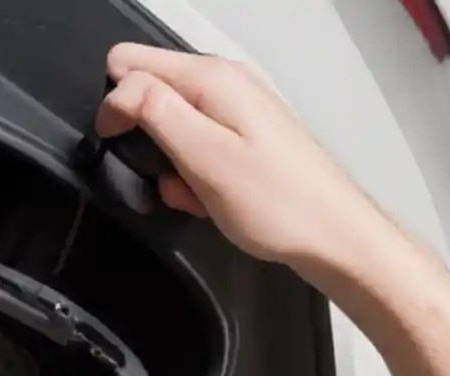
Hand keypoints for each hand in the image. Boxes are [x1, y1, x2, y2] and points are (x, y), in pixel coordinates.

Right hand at [96, 43, 392, 271]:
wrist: (334, 237)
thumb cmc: (275, 202)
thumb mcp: (204, 155)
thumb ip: (154, 112)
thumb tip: (117, 87)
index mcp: (212, 78)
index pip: (128, 64)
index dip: (115, 106)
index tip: (124, 147)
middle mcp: (226, 83)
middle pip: (151, 94)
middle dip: (146, 138)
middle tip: (172, 176)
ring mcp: (238, 111)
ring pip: (172, 128)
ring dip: (172, 166)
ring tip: (198, 194)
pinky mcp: (245, 140)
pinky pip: (198, 151)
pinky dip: (194, 177)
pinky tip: (212, 201)